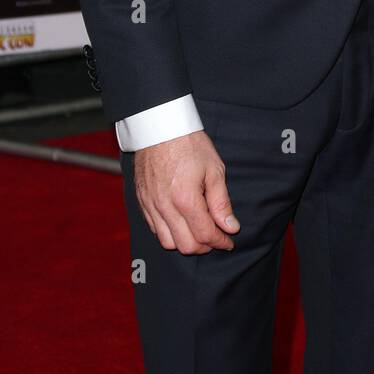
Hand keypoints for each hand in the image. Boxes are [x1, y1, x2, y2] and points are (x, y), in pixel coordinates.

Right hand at [133, 130, 239, 253]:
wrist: (160, 127)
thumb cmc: (189, 144)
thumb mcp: (214, 169)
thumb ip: (221, 202)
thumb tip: (230, 227)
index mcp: (185, 199)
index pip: (205, 234)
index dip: (220, 241)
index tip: (229, 240)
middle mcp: (165, 207)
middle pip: (186, 245)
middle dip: (205, 246)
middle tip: (217, 237)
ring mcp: (151, 206)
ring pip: (167, 242)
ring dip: (186, 242)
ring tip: (199, 231)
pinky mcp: (142, 202)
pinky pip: (154, 229)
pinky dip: (169, 233)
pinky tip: (181, 223)